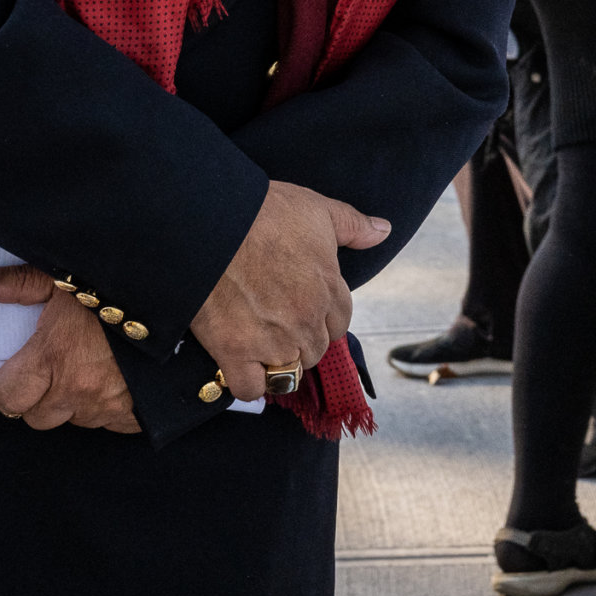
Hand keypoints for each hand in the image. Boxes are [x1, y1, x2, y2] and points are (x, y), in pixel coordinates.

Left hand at [0, 264, 140, 432]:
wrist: (179, 301)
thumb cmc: (121, 288)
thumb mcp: (68, 278)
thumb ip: (21, 284)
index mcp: (53, 357)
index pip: (7, 398)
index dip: (8, 387)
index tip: (19, 372)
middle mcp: (78, 389)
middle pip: (38, 417)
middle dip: (42, 397)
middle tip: (59, 367)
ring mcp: (109, 406)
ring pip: (75, 420)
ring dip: (78, 402)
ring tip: (95, 367)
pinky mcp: (137, 416)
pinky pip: (110, 424)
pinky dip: (111, 408)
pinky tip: (119, 380)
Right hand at [191, 181, 390, 402]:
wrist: (211, 221)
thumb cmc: (264, 211)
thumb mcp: (317, 209)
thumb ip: (354, 225)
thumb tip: (383, 231)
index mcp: (328, 289)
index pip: (340, 323)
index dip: (323, 317)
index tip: (303, 307)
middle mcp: (306, 320)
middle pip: (316, 350)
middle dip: (302, 340)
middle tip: (278, 323)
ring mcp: (273, 339)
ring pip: (289, 371)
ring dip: (279, 362)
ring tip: (260, 344)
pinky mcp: (235, 351)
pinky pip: (251, 387)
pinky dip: (248, 383)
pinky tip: (241, 366)